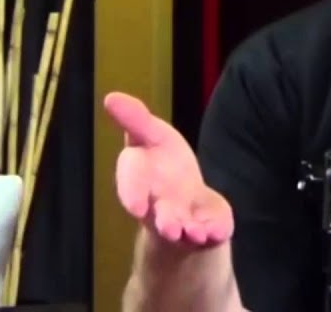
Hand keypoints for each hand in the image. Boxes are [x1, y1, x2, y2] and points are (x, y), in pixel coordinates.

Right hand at [104, 91, 234, 249]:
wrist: (183, 196)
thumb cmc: (161, 159)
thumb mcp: (150, 133)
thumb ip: (135, 119)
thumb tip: (110, 97)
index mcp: (141, 181)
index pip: (132, 186)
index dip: (132, 195)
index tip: (136, 207)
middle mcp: (160, 206)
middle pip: (161, 217)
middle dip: (166, 222)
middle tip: (171, 229)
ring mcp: (186, 220)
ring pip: (186, 229)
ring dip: (191, 231)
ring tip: (197, 233)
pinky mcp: (209, 224)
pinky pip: (214, 229)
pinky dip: (217, 230)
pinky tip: (220, 232)